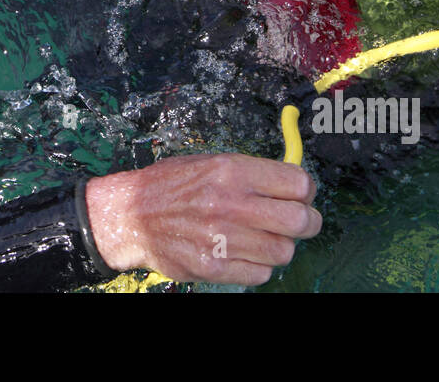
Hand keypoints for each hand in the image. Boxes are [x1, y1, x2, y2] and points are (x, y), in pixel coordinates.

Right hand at [84, 152, 320, 283]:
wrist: (131, 214)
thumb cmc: (171, 185)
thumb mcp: (210, 163)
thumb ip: (251, 173)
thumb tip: (293, 185)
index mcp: (232, 171)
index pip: (298, 183)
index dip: (306, 191)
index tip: (302, 196)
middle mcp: (231, 203)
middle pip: (300, 221)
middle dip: (307, 222)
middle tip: (301, 222)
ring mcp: (222, 238)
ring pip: (283, 252)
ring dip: (280, 247)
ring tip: (264, 238)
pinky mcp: (214, 266)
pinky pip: (260, 274)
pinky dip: (258, 267)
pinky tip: (244, 254)